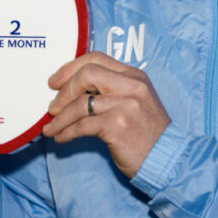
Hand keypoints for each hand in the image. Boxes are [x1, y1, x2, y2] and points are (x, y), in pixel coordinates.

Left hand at [44, 51, 169, 178]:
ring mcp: (126, 104)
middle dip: (64, 91)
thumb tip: (71, 91)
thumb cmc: (147, 133)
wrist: (167, 159)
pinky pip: (83, 125)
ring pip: (81, 103)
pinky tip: (61, 137)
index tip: (55, 81)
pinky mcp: (118, 125)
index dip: (70, 68)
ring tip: (50, 127)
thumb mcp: (135, 102)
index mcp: (134, 76)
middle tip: (53, 107)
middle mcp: (132, 86)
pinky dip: (67, 131)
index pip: (96, 59)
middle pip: (86, 74)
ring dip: (60, 117)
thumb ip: (111, 90)